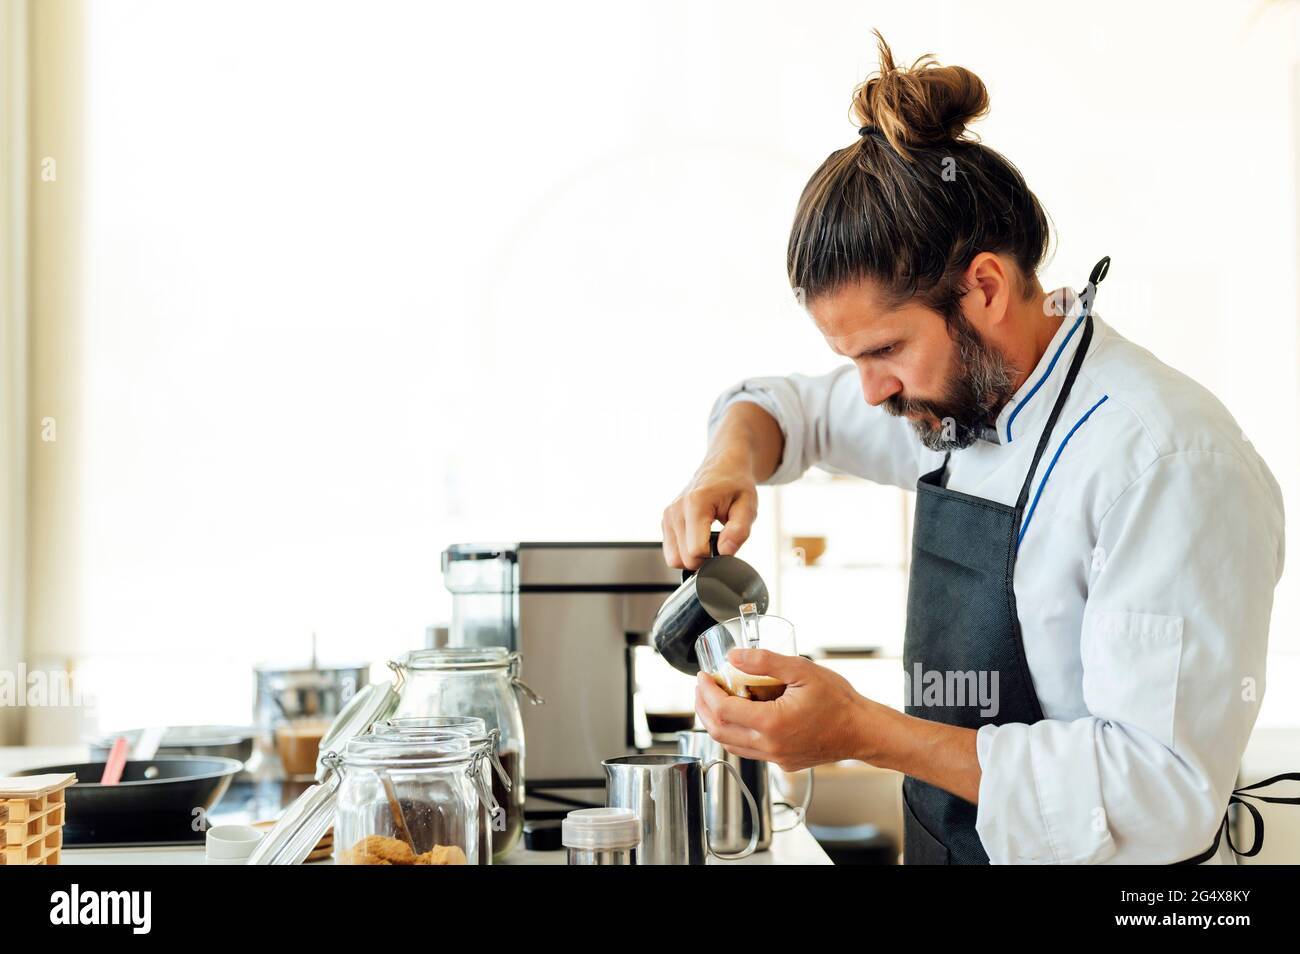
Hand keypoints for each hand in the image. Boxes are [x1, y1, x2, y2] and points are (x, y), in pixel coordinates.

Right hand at [661, 449, 756, 569]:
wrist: (723, 465)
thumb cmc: (736, 485)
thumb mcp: (748, 506)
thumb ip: (739, 531)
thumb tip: (726, 552)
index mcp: (695, 504)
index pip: (696, 552)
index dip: (715, 558)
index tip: (726, 545)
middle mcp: (676, 510)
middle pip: (683, 559)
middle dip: (704, 559)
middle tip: (720, 542)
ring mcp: (668, 515)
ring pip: (673, 559)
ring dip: (693, 556)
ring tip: (709, 539)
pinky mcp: (665, 520)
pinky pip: (671, 550)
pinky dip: (685, 550)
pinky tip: (699, 536)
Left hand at [694, 648, 892, 772]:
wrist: (862, 731)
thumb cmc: (839, 702)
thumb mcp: (802, 670)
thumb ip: (765, 662)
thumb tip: (734, 656)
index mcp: (772, 724)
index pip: (722, 710)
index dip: (706, 692)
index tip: (703, 676)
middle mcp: (770, 746)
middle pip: (719, 731)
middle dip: (703, 707)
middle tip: (702, 687)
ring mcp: (776, 757)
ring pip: (730, 744)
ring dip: (716, 722)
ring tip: (715, 699)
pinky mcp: (782, 762)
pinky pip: (748, 750)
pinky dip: (735, 733)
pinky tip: (741, 714)